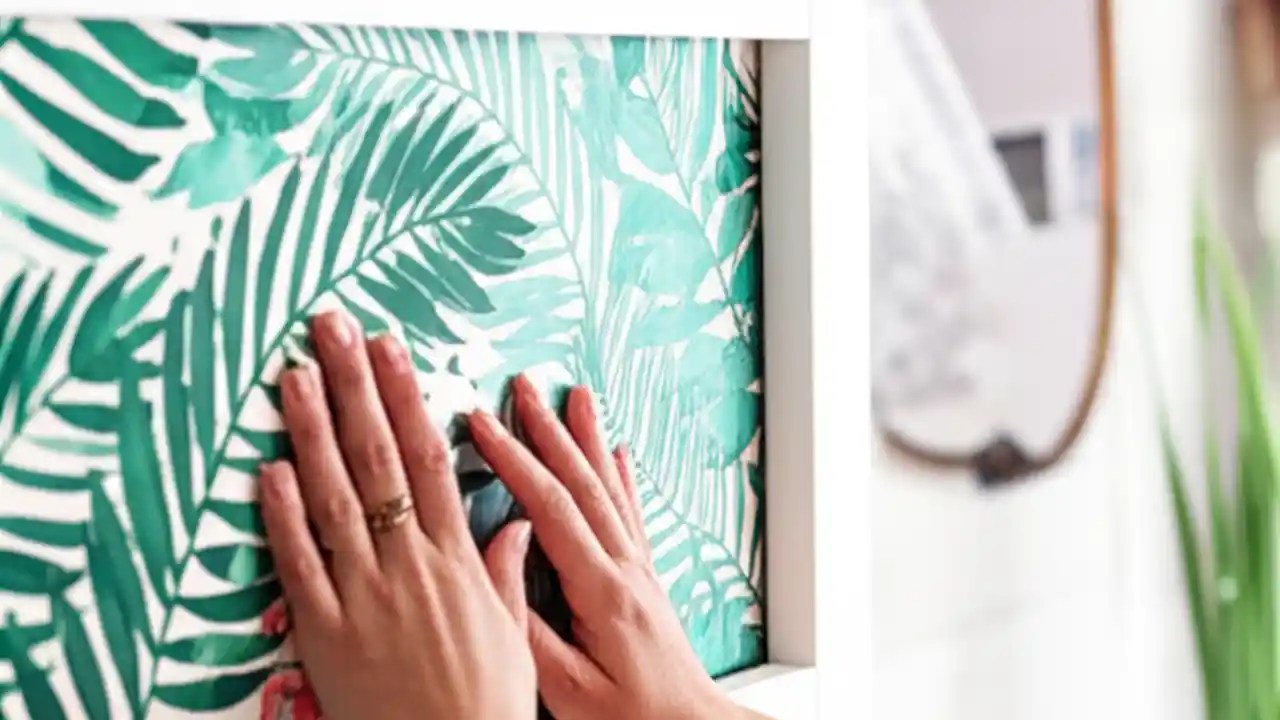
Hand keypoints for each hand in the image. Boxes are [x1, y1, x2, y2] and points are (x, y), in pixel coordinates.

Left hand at [258, 311, 535, 719]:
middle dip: (353, 386)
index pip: (427, 458)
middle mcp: (408, 564)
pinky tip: (268, 467)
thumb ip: (502, 570)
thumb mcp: (509, 631)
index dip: (406, 396)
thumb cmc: (485, 701)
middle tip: (332, 329)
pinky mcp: (323, 631)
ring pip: (333, 497)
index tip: (392, 347)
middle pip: (375, 459)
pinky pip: (299, 563)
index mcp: (456, 559)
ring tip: (293, 375)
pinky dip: (281, 514)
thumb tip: (513, 523)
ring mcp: (362, 594)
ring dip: (311, 430)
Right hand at [469, 376, 763, 719]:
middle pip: (583, 482)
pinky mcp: (646, 578)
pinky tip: (619, 451)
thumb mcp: (566, 688)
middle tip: (523, 386)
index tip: (482, 423)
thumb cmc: (630, 718)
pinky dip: (622, 476)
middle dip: (548, 429)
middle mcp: (625, 567)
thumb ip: (528, 628)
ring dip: (587, 438)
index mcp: (600, 591)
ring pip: (609, 488)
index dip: (514, 460)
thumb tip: (500, 563)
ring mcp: (639, 568)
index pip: (551, 508)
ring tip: (575, 395)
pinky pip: (632, 513)